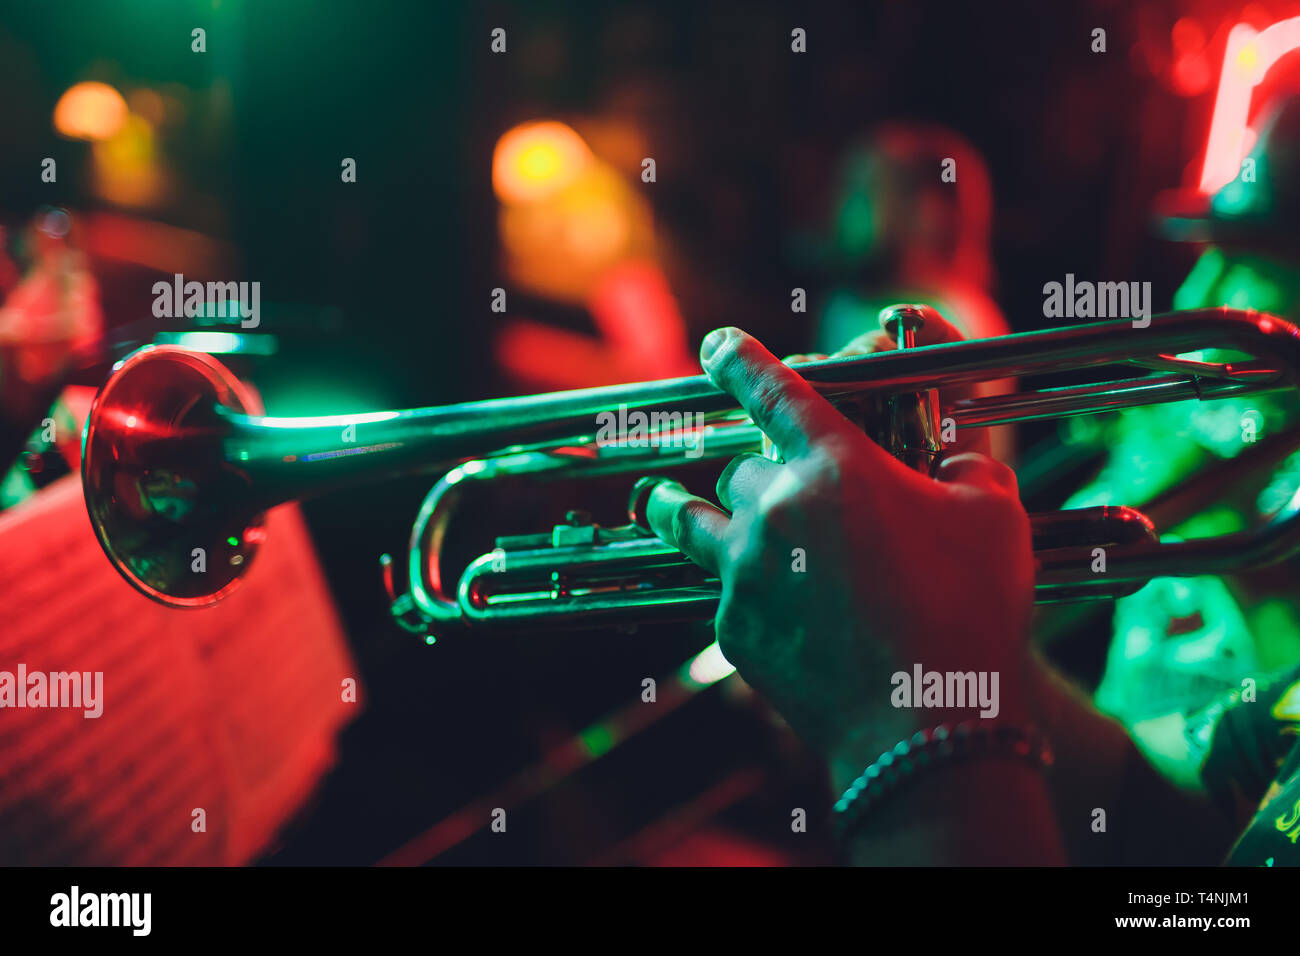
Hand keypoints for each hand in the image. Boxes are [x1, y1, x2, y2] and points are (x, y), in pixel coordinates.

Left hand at [647, 325, 1035, 783]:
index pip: (774, 391)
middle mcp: (776, 506)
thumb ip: (966, 469)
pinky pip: (721, 590)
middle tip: (789, 498)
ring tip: (664, 502)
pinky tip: (765, 605)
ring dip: (683, 508)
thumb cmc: (969, 610)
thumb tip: (953, 466)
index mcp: (837, 463)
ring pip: (694, 520)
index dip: (741, 360)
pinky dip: (740, 588)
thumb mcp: (993, 516)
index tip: (715, 344)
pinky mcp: (733, 626)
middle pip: (742, 469)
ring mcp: (745, 569)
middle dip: (764, 476)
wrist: (927, 720)